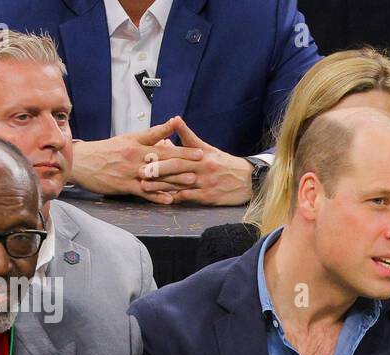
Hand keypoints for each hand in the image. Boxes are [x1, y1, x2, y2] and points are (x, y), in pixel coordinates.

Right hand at [70, 118, 193, 201]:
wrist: (82, 162)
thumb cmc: (106, 151)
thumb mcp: (126, 139)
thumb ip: (147, 139)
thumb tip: (166, 136)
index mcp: (135, 142)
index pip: (159, 138)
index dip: (178, 140)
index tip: (195, 144)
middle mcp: (134, 155)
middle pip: (162, 156)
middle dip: (184, 158)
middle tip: (201, 159)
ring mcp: (130, 171)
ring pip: (156, 175)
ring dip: (175, 178)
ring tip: (192, 180)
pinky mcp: (124, 185)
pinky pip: (144, 192)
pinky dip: (157, 196)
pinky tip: (170, 200)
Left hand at [139, 118, 253, 205]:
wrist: (249, 180)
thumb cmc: (225, 164)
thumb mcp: (207, 148)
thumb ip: (189, 137)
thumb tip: (174, 119)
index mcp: (201, 154)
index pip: (178, 152)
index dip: (161, 154)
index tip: (144, 155)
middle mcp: (203, 167)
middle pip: (177, 168)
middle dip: (157, 171)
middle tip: (140, 172)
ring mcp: (205, 183)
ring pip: (180, 184)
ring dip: (161, 186)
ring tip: (145, 187)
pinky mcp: (209, 197)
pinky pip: (189, 198)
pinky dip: (175, 198)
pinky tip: (163, 199)